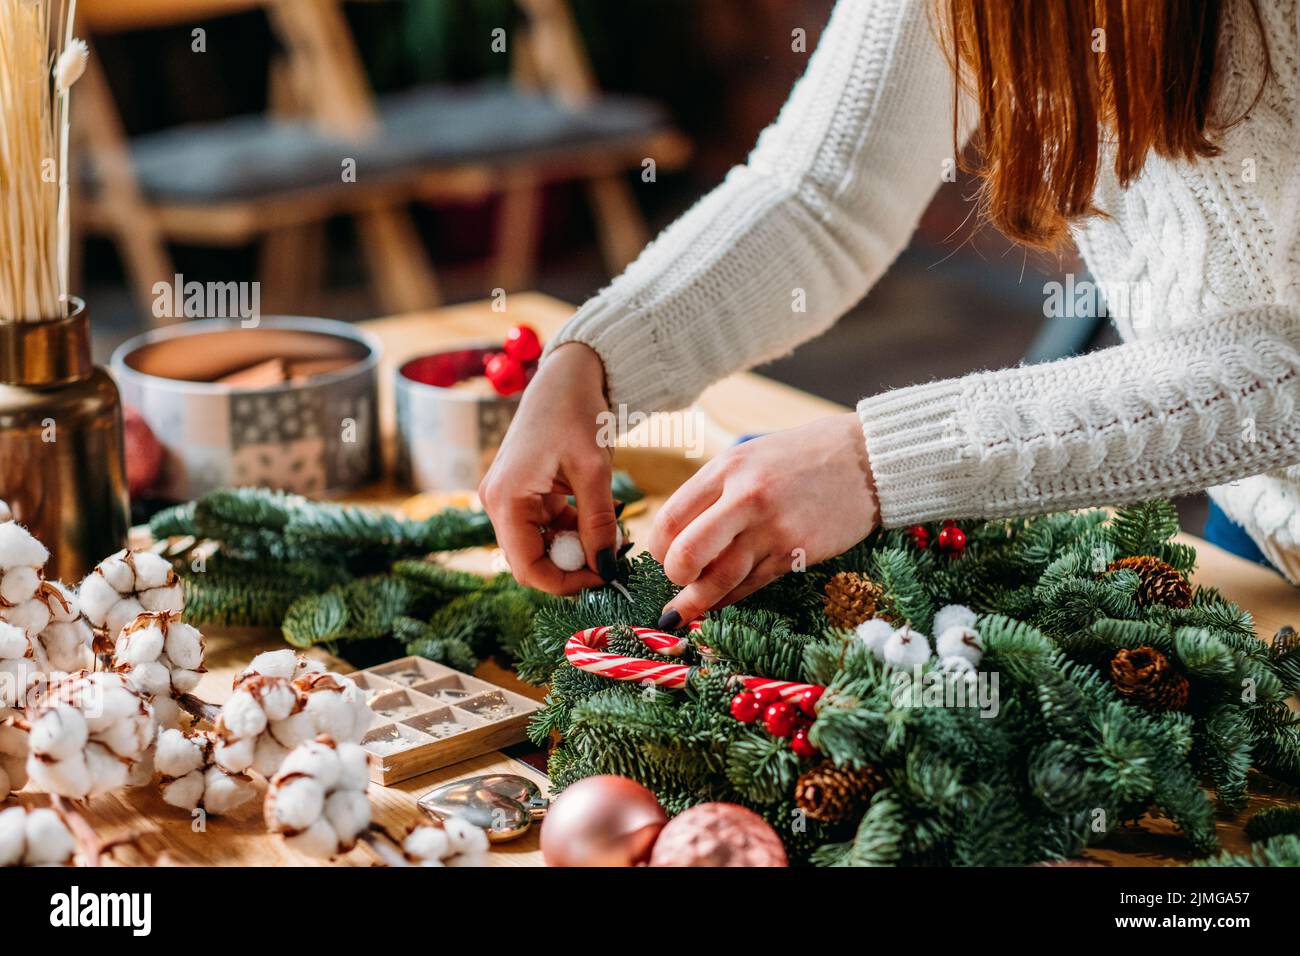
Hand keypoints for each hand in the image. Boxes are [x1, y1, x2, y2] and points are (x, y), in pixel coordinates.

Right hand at [478, 343, 618, 593]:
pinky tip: (596, 523)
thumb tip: (607, 568)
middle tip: (611, 563)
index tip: (604, 579)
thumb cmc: (576, 413)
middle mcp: (497, 503)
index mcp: (506, 499)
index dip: (565, 583)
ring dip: (573, 550)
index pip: (527, 567)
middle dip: (570, 568)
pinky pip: (543, 528)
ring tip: (609, 539)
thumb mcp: (594, 471)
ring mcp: (506, 499)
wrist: (566, 376)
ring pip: (538, 546)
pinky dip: (570, 533)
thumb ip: (598, 523)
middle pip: (529, 561)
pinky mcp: (520, 494)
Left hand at [647, 412, 877, 627]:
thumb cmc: (802, 458)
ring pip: (719, 579)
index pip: (671, 517)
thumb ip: (715, 491)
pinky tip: (719, 602)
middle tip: (675, 581)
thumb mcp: (751, 457)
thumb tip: (678, 537)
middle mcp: (746, 498)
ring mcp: (773, 529)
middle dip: (673, 576)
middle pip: (687, 553)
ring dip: (694, 603)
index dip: (657, 546)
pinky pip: (751, 585)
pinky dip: (729, 598)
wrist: (867, 459)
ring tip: (679, 615)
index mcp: (727, 469)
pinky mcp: (797, 553)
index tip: (661, 556)